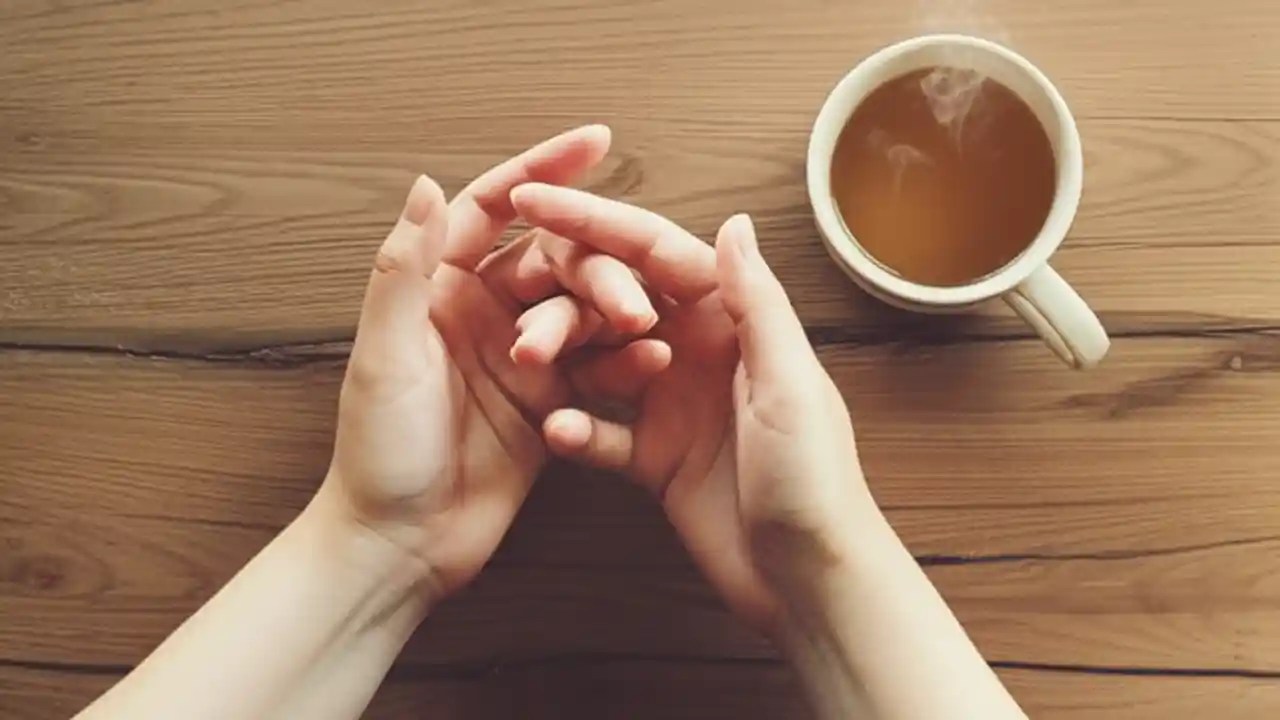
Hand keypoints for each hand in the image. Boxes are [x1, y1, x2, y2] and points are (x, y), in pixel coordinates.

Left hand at [323, 127, 668, 600]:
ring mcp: (520, 358)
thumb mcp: (387, 354)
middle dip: (594, 267)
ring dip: (613, 314)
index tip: (595, 142)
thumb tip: (425, 183)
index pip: (493, 209)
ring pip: (582, 313)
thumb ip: (404, 270)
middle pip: (552, 263)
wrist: (400, 543)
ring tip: (643, 326)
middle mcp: (483, 314)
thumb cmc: (379, 450)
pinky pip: (594, 369)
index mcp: (439, 289)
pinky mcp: (547, 403)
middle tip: (626, 294)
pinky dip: (621, 363)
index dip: (543, 172)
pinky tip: (648, 364)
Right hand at [508, 186, 876, 633]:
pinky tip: (560, 434)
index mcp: (735, 321)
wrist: (808, 582)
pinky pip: (602, 432)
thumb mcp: (789, 384)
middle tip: (513, 283)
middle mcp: (700, 352)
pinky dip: (578, 431)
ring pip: (598, 362)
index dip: (594, 221)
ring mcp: (672, 404)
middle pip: (616, 300)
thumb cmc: (817, 482)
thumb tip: (733, 223)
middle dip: (564, 289)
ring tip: (526, 360)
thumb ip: (756, 304)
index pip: (655, 253)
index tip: (533, 198)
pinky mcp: (654, 457)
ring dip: (560, 358)